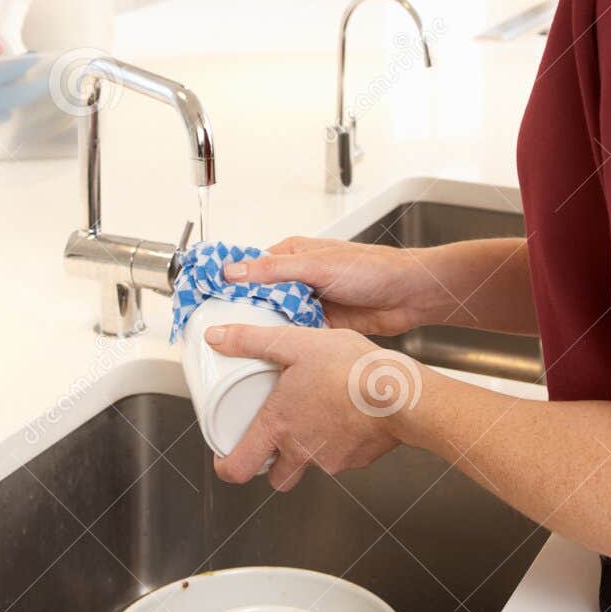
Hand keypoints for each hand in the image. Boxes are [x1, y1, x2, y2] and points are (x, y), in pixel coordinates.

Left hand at [205, 321, 423, 491]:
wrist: (399, 394)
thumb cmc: (349, 368)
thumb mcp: (294, 343)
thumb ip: (251, 341)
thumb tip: (217, 337)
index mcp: (278, 426)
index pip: (238, 468)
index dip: (226, 467)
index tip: (225, 459)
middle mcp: (301, 451)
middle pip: (277, 478)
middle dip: (271, 466)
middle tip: (273, 441)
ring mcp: (331, 460)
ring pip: (311, 465)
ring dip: (309, 448)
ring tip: (317, 413)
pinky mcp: (358, 460)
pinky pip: (341, 457)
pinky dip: (339, 441)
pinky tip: (346, 414)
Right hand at [223, 237, 438, 336]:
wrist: (409, 296)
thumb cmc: (372, 268)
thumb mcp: (317, 266)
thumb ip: (275, 270)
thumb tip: (234, 270)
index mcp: (291, 255)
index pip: (247, 266)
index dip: (224, 281)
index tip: (201, 296)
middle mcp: (296, 278)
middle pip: (256, 296)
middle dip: (238, 311)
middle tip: (214, 330)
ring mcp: (307, 303)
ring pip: (272, 319)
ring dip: (260, 330)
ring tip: (235, 347)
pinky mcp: (319, 326)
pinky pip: (291, 336)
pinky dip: (281, 344)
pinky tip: (268, 357)